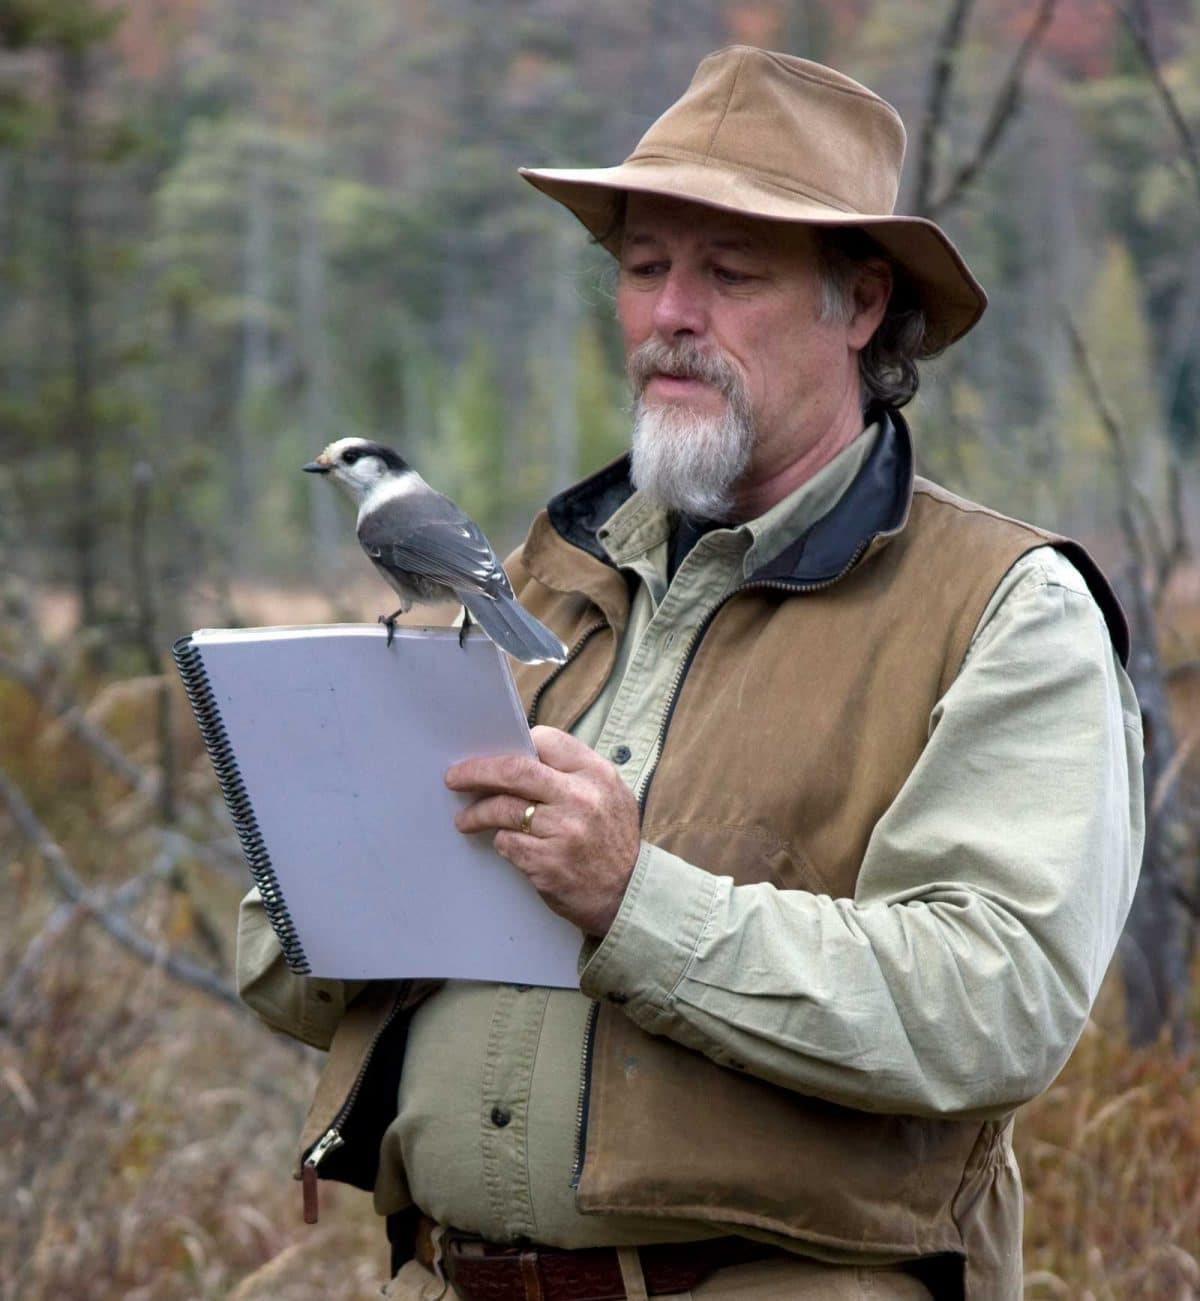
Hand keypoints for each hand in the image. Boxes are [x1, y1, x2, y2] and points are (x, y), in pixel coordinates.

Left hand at [445, 726, 641, 936]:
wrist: (627, 895)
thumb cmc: (612, 842)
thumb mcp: (610, 794)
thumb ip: (574, 774)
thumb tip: (521, 757)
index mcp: (597, 774)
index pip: (546, 741)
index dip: (516, 745)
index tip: (498, 755)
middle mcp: (581, 798)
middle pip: (515, 770)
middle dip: (478, 771)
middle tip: (455, 777)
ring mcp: (563, 830)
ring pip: (503, 808)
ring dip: (477, 812)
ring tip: (466, 818)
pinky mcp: (546, 862)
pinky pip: (507, 841)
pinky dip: (500, 840)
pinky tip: (502, 842)